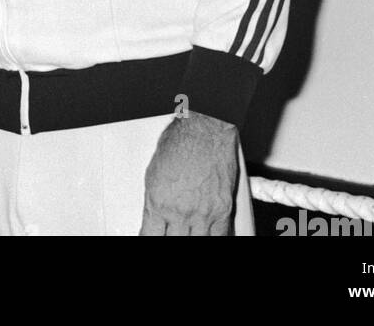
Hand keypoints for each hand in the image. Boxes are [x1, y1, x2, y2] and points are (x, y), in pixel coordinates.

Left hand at [139, 111, 238, 234]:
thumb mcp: (153, 175)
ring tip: (188, 232)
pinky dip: (212, 238)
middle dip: (171, 238)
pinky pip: (219, 237)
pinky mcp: (223, 211)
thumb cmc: (178, 144)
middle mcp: (180, 212)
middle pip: (174, 242)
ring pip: (197, 242)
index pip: (150, 237)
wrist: (203, 131)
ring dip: (192, 237)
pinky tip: (205, 234)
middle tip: (172, 232)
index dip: (150, 240)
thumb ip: (153, 203)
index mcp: (158, 203)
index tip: (153, 238)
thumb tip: (153, 221)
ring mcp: (203, 214)